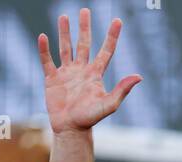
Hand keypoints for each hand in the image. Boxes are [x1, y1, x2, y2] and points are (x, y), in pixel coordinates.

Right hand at [37, 8, 140, 132]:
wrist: (70, 129)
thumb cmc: (90, 119)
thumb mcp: (108, 104)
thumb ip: (122, 90)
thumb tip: (139, 76)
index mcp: (95, 74)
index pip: (105, 51)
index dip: (112, 36)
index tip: (117, 21)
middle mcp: (81, 70)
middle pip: (84, 44)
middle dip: (84, 27)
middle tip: (84, 11)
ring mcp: (66, 74)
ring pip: (65, 48)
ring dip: (64, 33)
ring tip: (64, 17)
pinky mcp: (52, 79)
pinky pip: (47, 61)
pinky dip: (44, 49)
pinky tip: (42, 36)